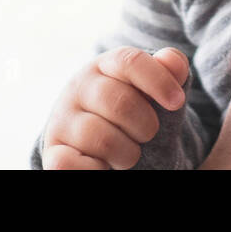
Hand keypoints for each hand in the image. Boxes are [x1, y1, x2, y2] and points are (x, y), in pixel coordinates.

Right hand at [40, 46, 189, 168]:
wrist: (90, 138)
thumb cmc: (129, 110)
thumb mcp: (149, 88)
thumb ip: (168, 72)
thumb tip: (175, 63)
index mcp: (104, 66)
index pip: (130, 61)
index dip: (158, 81)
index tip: (177, 102)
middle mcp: (79, 87)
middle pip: (121, 103)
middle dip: (146, 126)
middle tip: (147, 135)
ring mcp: (62, 119)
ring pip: (101, 138)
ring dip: (126, 154)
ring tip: (128, 154)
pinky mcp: (53, 151)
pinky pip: (67, 164)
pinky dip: (94, 170)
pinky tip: (104, 166)